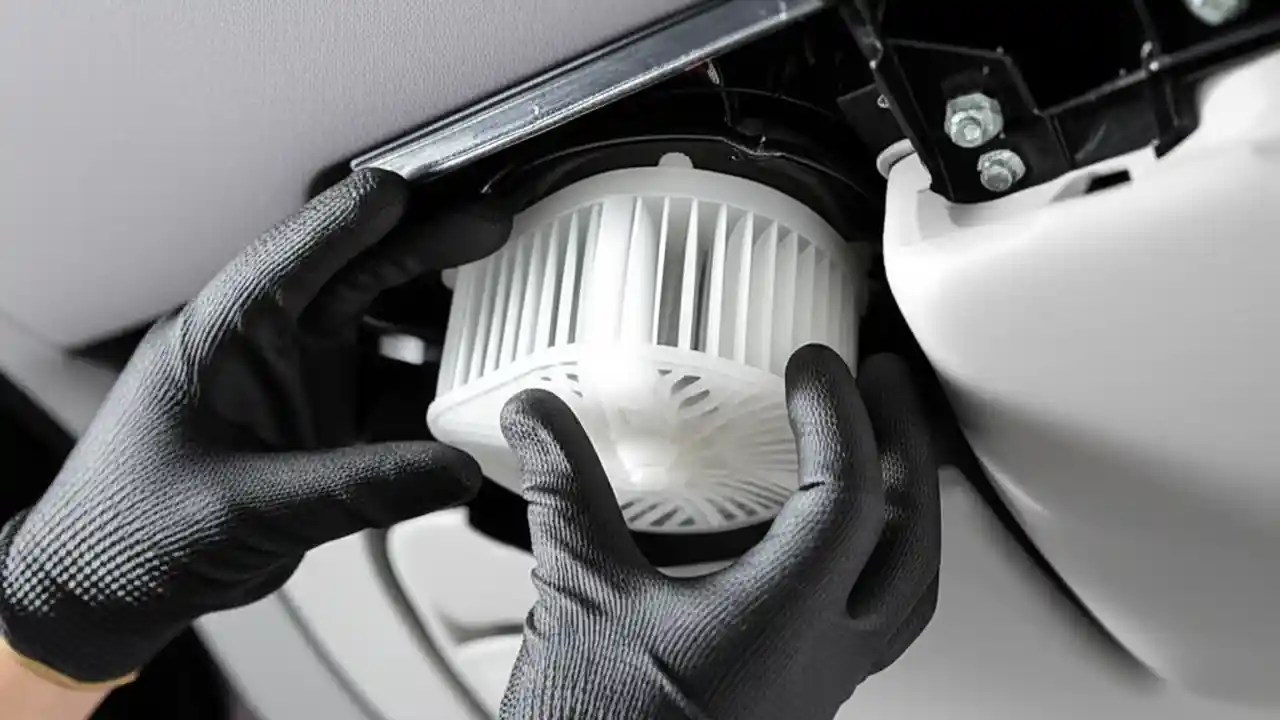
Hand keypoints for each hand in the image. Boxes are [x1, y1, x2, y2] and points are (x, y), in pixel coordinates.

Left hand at [0, 169, 510, 685]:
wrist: (110, 590)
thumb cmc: (130, 530)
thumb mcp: (242, 507)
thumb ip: (353, 489)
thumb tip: (452, 472)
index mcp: (222, 334)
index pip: (296, 253)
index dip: (359, 218)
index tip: (422, 190)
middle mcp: (267, 348)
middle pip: (357, 276)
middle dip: (425, 249)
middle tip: (490, 226)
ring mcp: (300, 387)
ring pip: (384, 330)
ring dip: (441, 318)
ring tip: (503, 305)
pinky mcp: (324, 430)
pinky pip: (393, 396)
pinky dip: (436, 393)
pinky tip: (475, 393)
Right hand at [498, 346, 940, 719]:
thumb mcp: (578, 598)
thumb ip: (565, 495)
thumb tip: (541, 416)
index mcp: (775, 624)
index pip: (847, 496)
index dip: (839, 414)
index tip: (817, 366)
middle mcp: (819, 659)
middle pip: (913, 538)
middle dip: (908, 445)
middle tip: (885, 382)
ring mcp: (819, 686)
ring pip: (909, 587)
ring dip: (908, 504)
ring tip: (884, 446)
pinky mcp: (801, 697)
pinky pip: (874, 618)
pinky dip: (874, 555)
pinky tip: (827, 536)